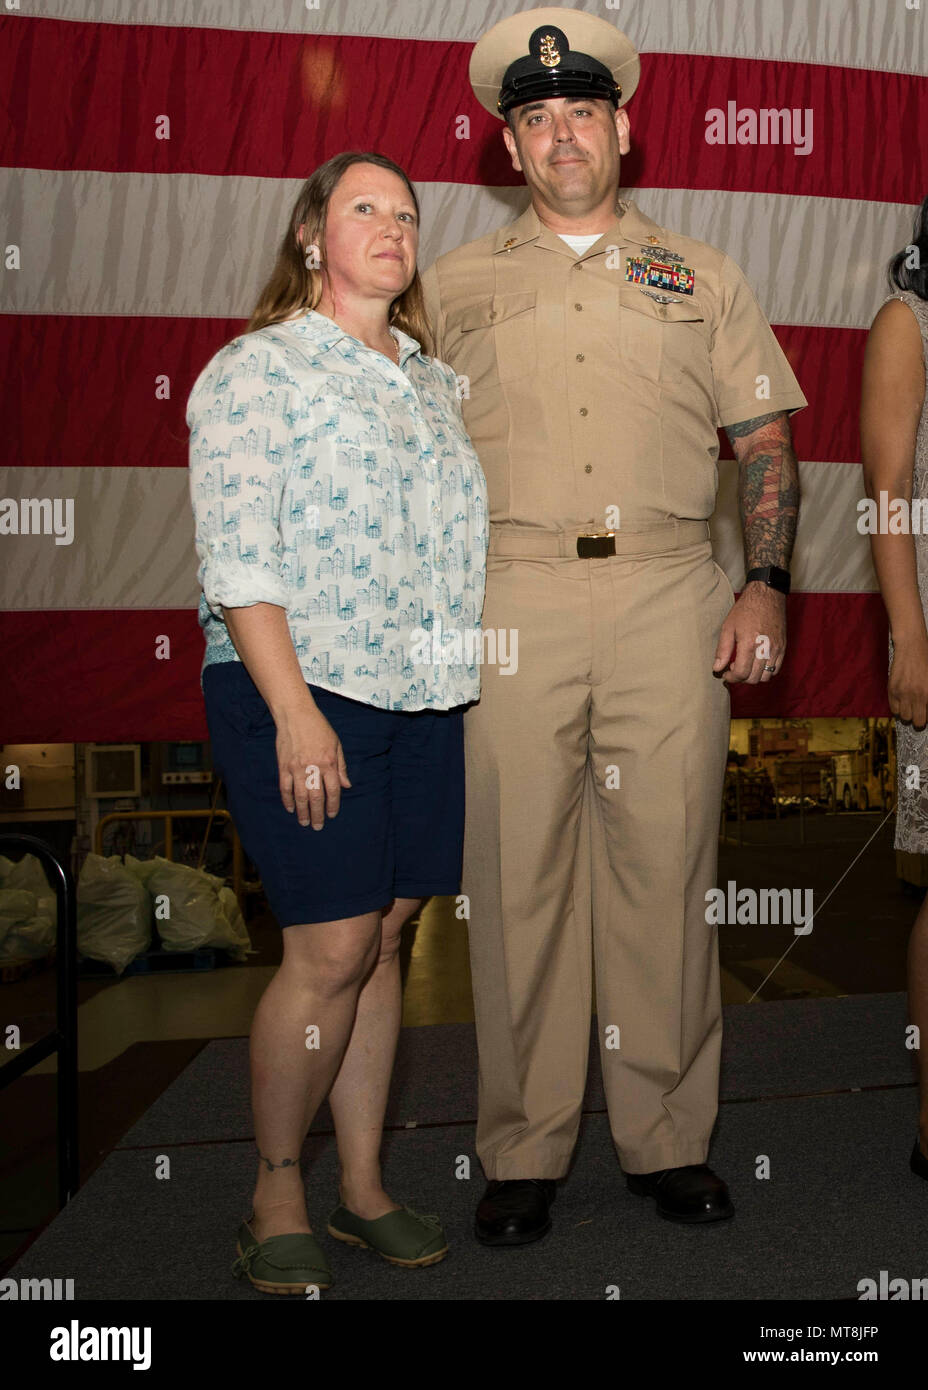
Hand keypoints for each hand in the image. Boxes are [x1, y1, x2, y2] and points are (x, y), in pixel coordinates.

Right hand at [275, 707, 350, 828]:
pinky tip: (290, 808)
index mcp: (329, 763)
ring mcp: (297, 768)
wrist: (296, 715)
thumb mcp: (336, 744)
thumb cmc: (319, 728)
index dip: (333, 805)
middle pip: (316, 797)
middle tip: (318, 826)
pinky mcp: (284, 766)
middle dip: (318, 814)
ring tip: (304, 822)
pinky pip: (285, 787)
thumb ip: (341, 766)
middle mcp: (313, 768)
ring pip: (300, 796)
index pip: (332, 790)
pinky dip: (287, 800)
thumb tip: (346, 786)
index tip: (332, 815)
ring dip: (302, 812)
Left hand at [713, 581, 785, 683]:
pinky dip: (766, 672)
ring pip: (766, 677)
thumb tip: (717, 668)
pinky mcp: (783, 647)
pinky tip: (757, 663)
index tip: (725, 673)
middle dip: (741, 678)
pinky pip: (776, 669)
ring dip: (754, 677)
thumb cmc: (746, 609)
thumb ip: (723, 650)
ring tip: (745, 666)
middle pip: (753, 678)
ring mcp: (776, 649)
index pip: (741, 673)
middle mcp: (765, 649)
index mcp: (749, 644)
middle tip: (733, 669)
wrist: (767, 595)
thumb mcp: (728, 627)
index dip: (731, 678)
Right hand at [889, 632, 927, 728]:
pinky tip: (902, 702)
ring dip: (907, 715)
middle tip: (918, 715)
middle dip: (918, 721)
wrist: (912, 648)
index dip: (927, 718)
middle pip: (917, 722)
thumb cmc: (926, 662)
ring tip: (909, 707)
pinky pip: (893, 709)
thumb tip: (926, 707)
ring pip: (905, 718)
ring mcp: (904, 693)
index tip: (925, 714)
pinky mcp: (892, 689)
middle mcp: (918, 695)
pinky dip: (898, 709)